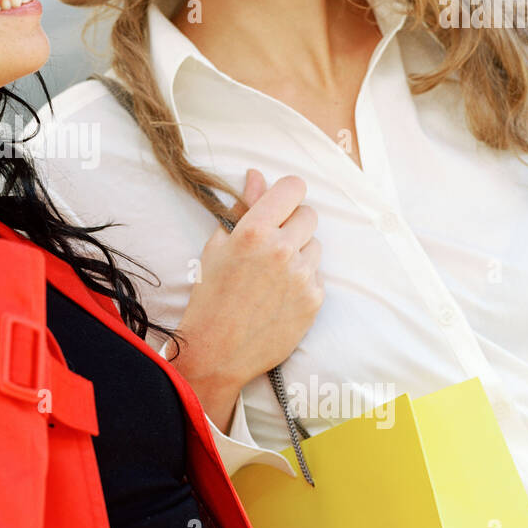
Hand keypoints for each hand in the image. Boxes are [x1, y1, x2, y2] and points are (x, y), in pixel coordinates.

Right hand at [167, 169, 322, 429]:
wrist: (216, 351)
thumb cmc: (210, 296)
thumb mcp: (217, 246)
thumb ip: (242, 209)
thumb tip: (257, 176)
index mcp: (254, 231)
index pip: (293, 187)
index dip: (286, 194)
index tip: (279, 204)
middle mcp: (282, 250)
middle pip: (309, 215)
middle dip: (293, 223)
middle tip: (272, 243)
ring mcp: (302, 276)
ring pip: (315, 246)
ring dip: (299, 253)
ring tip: (273, 275)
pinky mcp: (314, 300)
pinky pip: (317, 275)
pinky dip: (303, 281)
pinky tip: (279, 295)